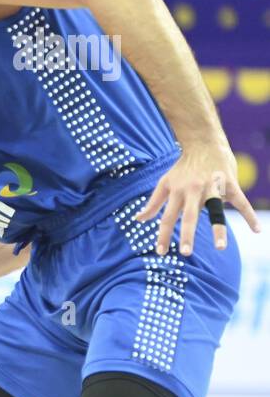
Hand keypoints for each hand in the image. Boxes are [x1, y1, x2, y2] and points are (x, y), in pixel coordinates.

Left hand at [136, 143, 260, 254]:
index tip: (160, 252)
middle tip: (185, 253)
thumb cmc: (183, 168)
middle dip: (187, 234)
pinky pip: (241, 202)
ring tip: (220, 247)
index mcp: (177, 192)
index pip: (167, 217)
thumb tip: (138, 220)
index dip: (163, 235)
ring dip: (218, 228)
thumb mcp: (165, 183)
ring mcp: (212, 187)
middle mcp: (193, 191)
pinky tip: (257, 230)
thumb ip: (153, 203)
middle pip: (189, 216)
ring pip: (215, 210)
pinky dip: (249, 215)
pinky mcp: (230, 184)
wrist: (204, 144)